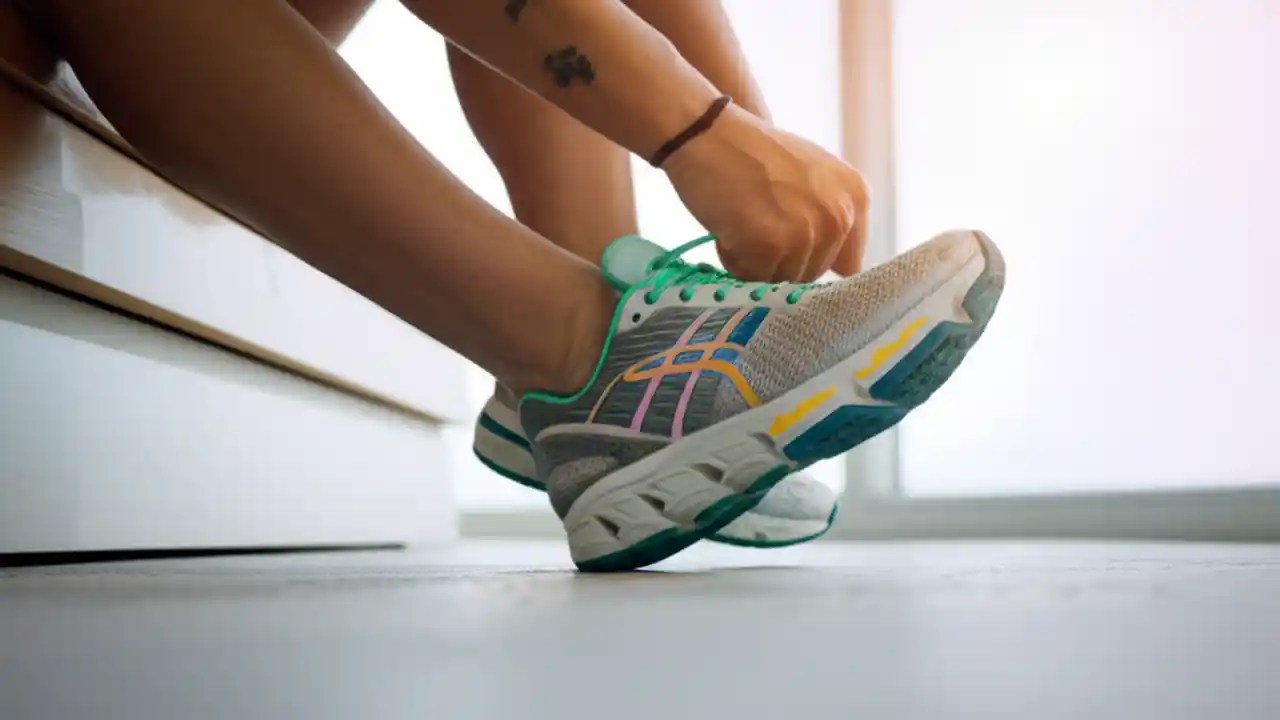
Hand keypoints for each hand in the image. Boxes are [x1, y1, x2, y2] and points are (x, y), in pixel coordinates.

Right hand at [663, 104, 868, 281]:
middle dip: (782, 260)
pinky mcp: (771, 245)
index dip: (814, 261)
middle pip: (811, 274)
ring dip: (756, 261)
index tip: (790, 248)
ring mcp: (807, 232)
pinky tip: (728, 227)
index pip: (848, 264)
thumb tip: (841, 269)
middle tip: (756, 221)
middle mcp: (839, 216)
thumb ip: (829, 216)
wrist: (708, 133)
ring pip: (782, 279)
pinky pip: (753, 278)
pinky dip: (735, 260)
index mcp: (855, 196)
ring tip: (742, 222)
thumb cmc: (752, 153)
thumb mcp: (812, 176)